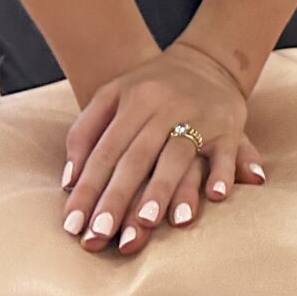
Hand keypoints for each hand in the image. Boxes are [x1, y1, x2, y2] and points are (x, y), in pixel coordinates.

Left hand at [62, 40, 265, 256]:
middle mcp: (165, 108)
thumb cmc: (148, 89)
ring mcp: (198, 116)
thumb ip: (84, 134)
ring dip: (162, 189)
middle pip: (137, 158)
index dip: (88, 189)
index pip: (105, 152)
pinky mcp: (228, 126)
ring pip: (177, 156)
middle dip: (117, 198)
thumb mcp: (111, 96)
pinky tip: (215, 196)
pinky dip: (222, 173)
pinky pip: (226, 151)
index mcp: (133, 101)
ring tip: (147, 222)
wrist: (205, 61)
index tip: (73, 226)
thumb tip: (68, 183)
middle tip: (100, 234)